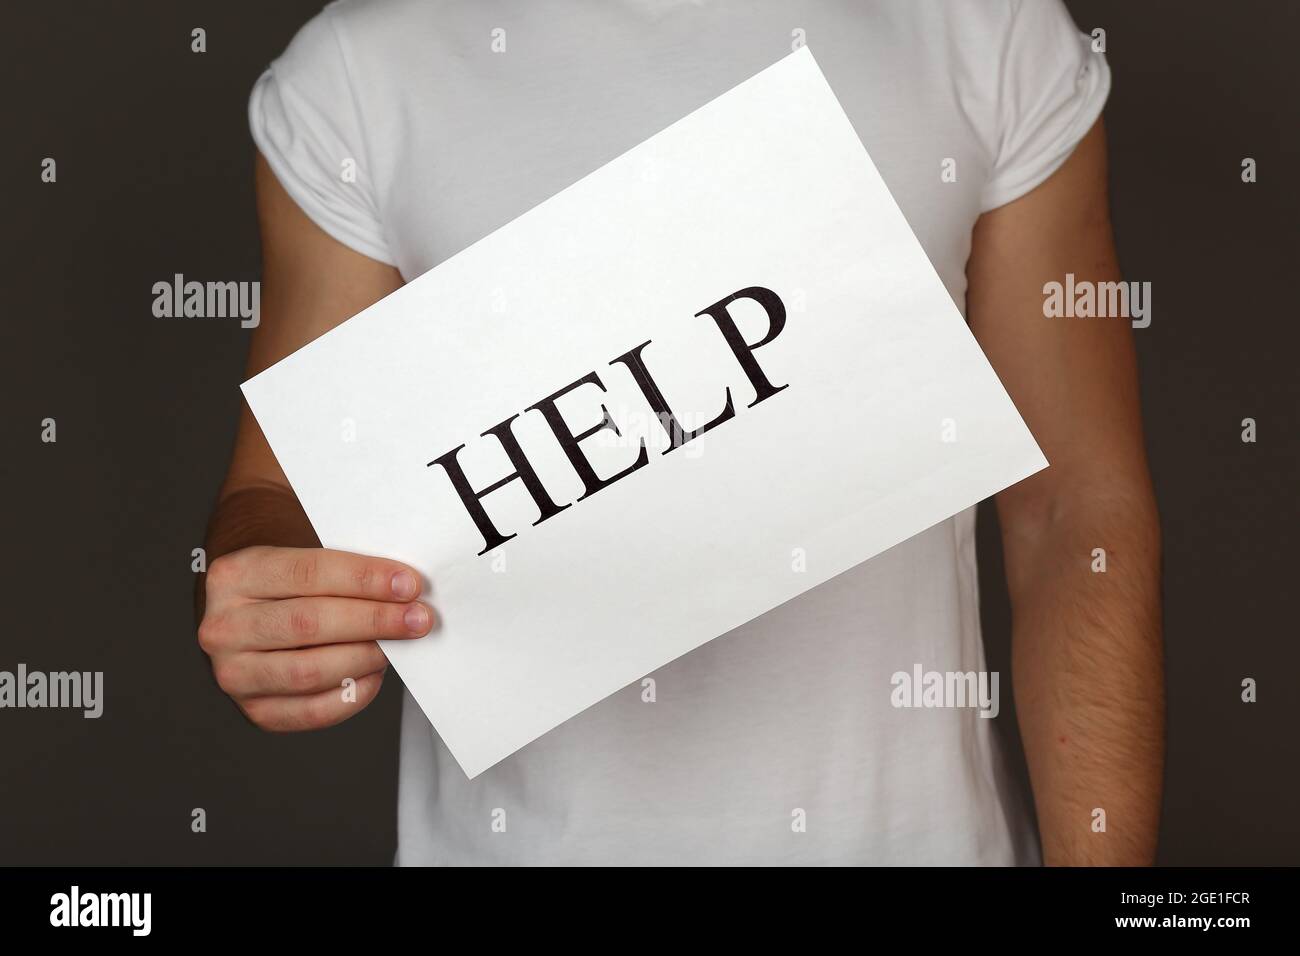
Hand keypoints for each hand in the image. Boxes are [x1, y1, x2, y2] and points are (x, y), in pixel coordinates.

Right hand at [197, 546, 433, 730]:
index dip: (364, 580)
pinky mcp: (255, 710)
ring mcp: (233, 674)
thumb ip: (343, 564)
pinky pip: (313, 711)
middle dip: (373, 620)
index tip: (409, 585)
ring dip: (366, 657)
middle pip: (308, 624)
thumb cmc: (290, 577)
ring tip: (399, 643)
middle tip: (418, 618)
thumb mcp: (301, 550)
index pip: (308, 574)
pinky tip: (375, 673)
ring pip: (310, 671)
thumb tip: (404, 585)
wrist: (249, 607)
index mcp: (234, 575)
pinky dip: (354, 694)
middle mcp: (223, 627)